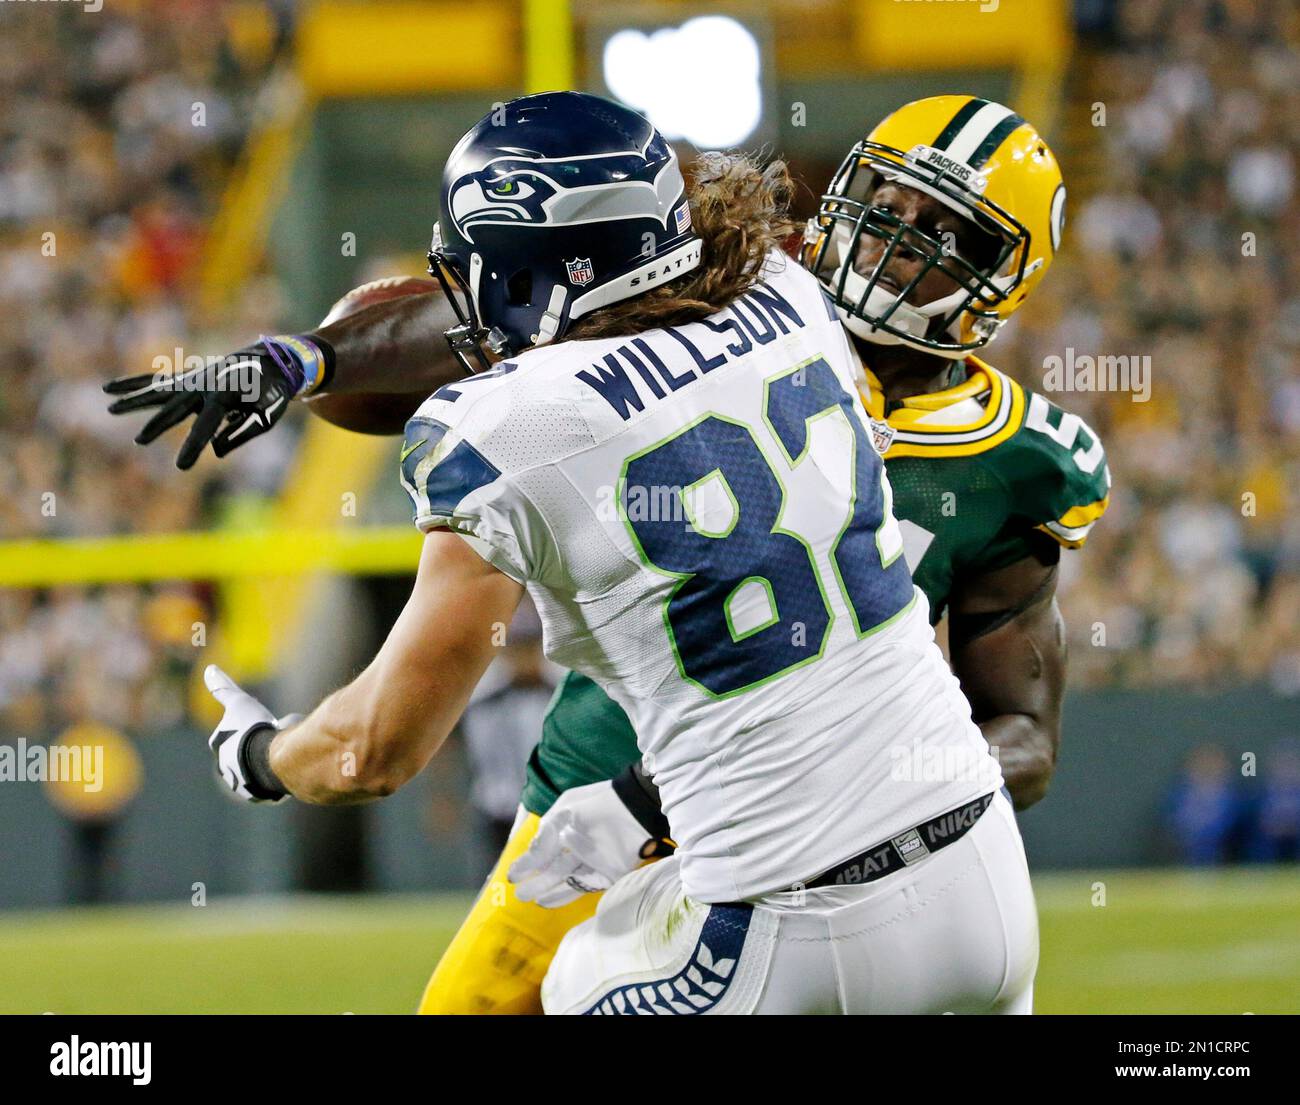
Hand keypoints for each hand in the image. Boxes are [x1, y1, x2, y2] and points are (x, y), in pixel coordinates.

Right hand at [103, 335, 329, 468]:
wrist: (271, 360)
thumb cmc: (272, 393)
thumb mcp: (266, 416)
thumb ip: (242, 433)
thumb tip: (214, 450)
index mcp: (227, 395)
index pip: (206, 425)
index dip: (193, 446)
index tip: (181, 467)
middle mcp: (205, 384)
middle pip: (176, 407)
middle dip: (158, 425)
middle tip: (139, 441)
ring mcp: (193, 379)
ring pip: (158, 390)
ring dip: (135, 399)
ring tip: (111, 408)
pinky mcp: (187, 378)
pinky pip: (156, 381)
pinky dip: (134, 384)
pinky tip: (111, 389)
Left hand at [203, 665, 299, 803]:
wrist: (269, 758)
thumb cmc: (252, 729)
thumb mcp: (239, 702)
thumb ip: (223, 688)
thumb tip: (209, 668)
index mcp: (220, 746)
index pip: (227, 734)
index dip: (241, 727)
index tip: (254, 723)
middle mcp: (226, 767)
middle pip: (240, 754)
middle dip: (252, 747)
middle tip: (270, 737)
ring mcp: (242, 783)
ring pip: (255, 770)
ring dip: (266, 762)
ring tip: (284, 750)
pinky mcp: (260, 795)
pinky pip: (269, 784)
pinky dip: (277, 776)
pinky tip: (288, 767)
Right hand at [508, 780, 662, 907]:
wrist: (633, 810)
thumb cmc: (597, 805)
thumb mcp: (563, 814)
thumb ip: (544, 837)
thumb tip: (529, 857)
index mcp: (567, 826)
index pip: (544, 847)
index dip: (528, 862)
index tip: (512, 876)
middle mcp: (578, 845)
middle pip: (552, 866)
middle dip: (535, 879)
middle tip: (517, 893)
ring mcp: (592, 860)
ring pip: (564, 877)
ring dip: (546, 888)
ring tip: (527, 898)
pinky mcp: (606, 873)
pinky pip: (582, 886)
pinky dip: (564, 894)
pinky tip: (546, 901)